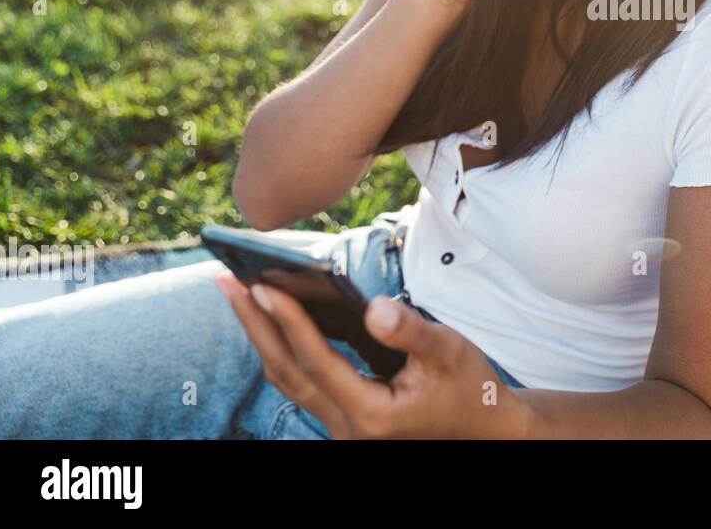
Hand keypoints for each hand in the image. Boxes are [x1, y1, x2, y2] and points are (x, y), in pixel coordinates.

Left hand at [215, 270, 530, 438]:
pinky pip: (300, 382)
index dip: (289, 321)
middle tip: (225, 280)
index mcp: (371, 412)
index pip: (317, 361)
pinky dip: (281, 348)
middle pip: (286, 371)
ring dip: (260, 334)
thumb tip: (374, 308)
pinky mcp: (343, 418)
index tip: (263, 285)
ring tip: (238, 293)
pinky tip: (272, 320)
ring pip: (287, 379)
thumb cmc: (470, 388)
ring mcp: (341, 426)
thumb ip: (410, 331)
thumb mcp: (450, 352)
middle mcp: (347, 425)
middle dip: (254, 323)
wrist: (484, 429)